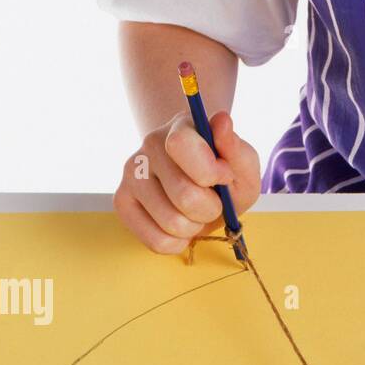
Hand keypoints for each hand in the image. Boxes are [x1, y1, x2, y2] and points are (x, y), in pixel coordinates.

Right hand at [114, 110, 260, 253]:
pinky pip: (156, 241)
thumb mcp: (242, 165)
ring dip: (195, 228)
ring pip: (172, 223)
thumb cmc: (224, 176)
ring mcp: (131, 174)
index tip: (224, 177)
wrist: (201, 188)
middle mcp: (149, 145)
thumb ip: (237, 149)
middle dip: (211, 209)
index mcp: (180, 128)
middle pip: (185, 196)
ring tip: (195, 213)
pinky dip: (178, 243)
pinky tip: (181, 227)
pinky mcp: (122, 202)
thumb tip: (222, 121)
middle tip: (212, 201)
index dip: (210, 172)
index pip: (181, 145)